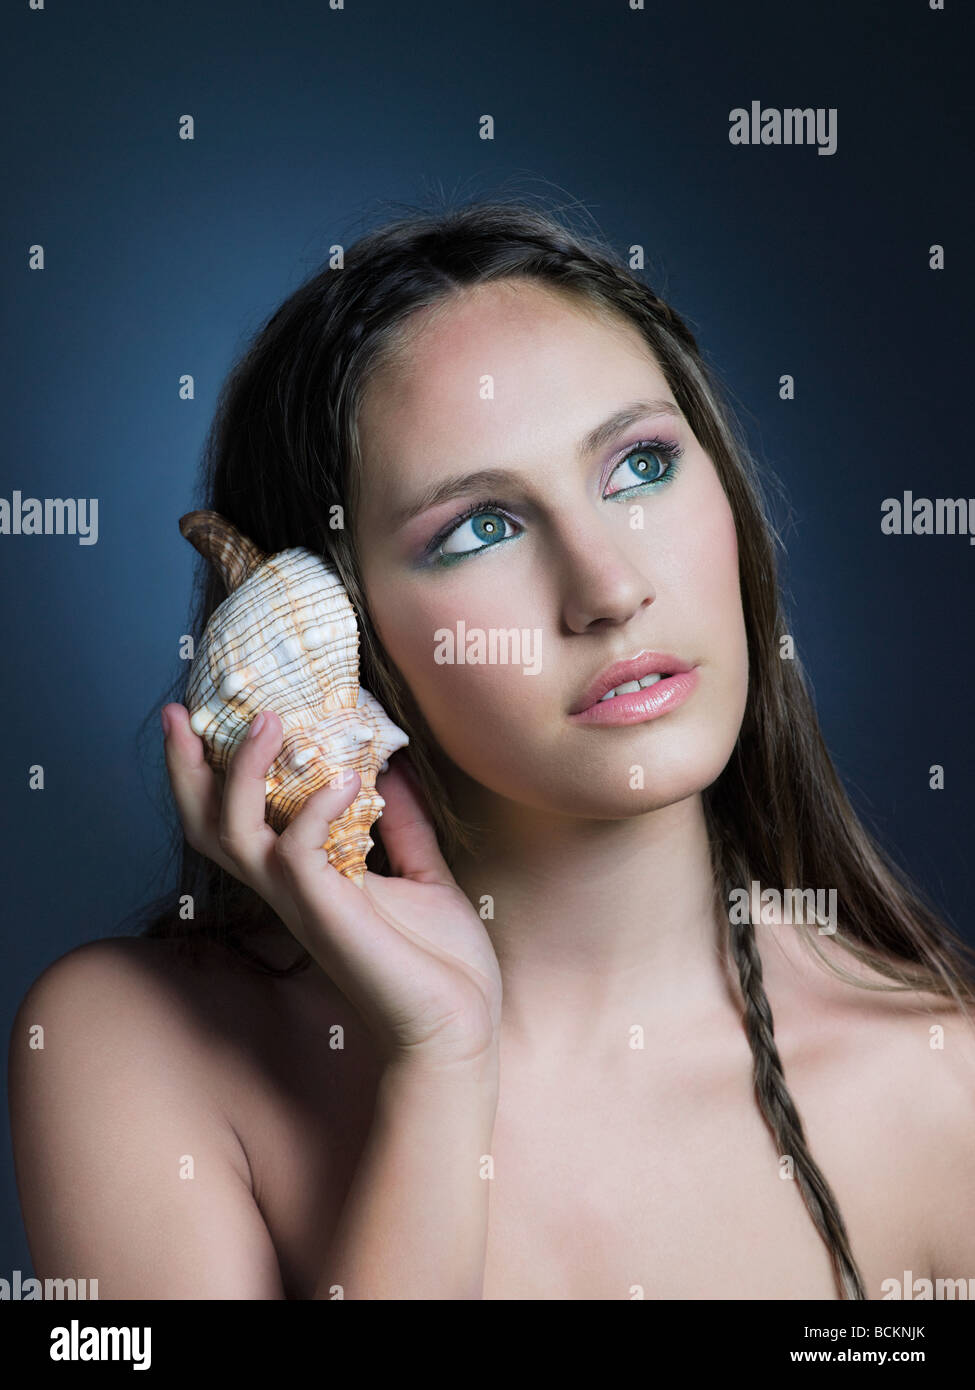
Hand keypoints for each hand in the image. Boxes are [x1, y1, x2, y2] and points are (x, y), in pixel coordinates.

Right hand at [161, 705, 501, 1072]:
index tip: (201, 718)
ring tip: (272, 721)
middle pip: (205, 826)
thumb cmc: (440, 964)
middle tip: (181, 712)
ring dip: (246, 770)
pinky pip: (296, 851)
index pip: (234, 820)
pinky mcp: (327, 915)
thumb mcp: (423, 875)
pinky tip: (346, 781)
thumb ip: (402, 825)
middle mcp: (289, 888)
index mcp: (304, 877)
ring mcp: (303, 902)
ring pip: (233, 831)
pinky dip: (315, 808)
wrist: (457, 1028)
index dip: (209, 773)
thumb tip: (396, 768)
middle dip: (185, 768)